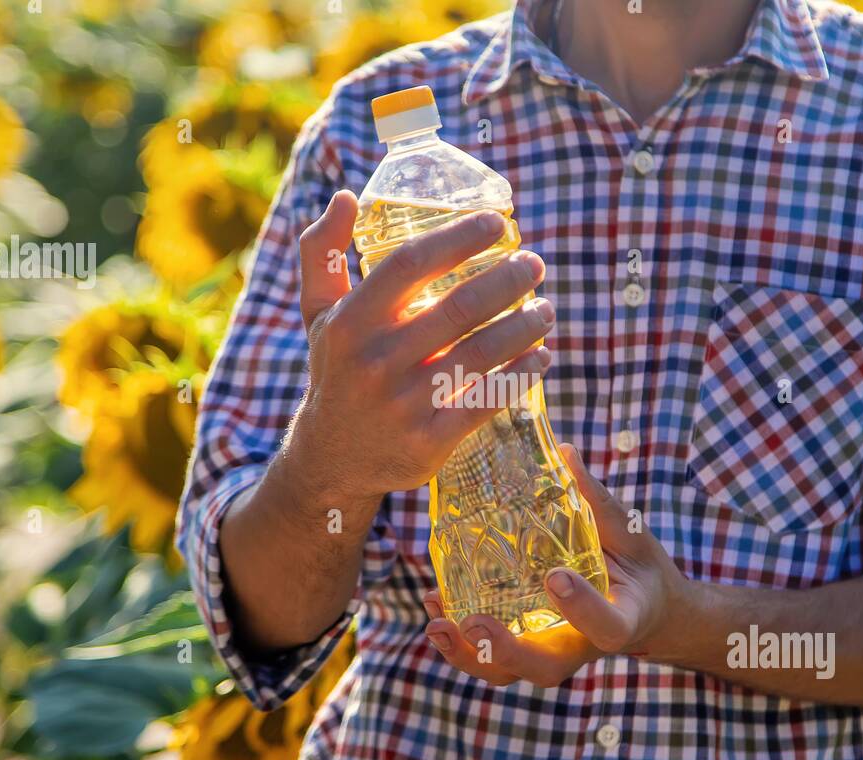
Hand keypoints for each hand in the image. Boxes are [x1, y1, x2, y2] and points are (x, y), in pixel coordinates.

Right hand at [289, 189, 554, 503]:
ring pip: (482, 353)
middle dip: (508, 280)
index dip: (458, 238)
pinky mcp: (429, 441)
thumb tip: (347, 198)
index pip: (410, 264)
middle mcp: (376, 362)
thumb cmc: (337, 370)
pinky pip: (487, 400)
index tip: (498, 224)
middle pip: (460, 307)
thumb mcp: (317, 314)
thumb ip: (323, 255)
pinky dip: (521, 374)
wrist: (331, 458)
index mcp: (351, 322)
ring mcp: (404, 404)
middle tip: (534, 265)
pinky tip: (541, 356)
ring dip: (524, 326)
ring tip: (545, 310)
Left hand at [423, 443, 685, 686]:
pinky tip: (434, 603)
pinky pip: (486, 655)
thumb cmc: (637, 567)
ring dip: (468, 653)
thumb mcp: (627, 534)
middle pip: (543, 667)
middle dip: (504, 649)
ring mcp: (548, 651)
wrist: (643, 609)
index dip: (582, 608)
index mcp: (620, 621)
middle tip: (475, 621)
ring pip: (506, 671)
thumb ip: (594, 500)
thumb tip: (564, 452)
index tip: (556, 576)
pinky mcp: (523, 645)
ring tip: (437, 622)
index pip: (605, 626)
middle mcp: (580, 646)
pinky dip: (457, 639)